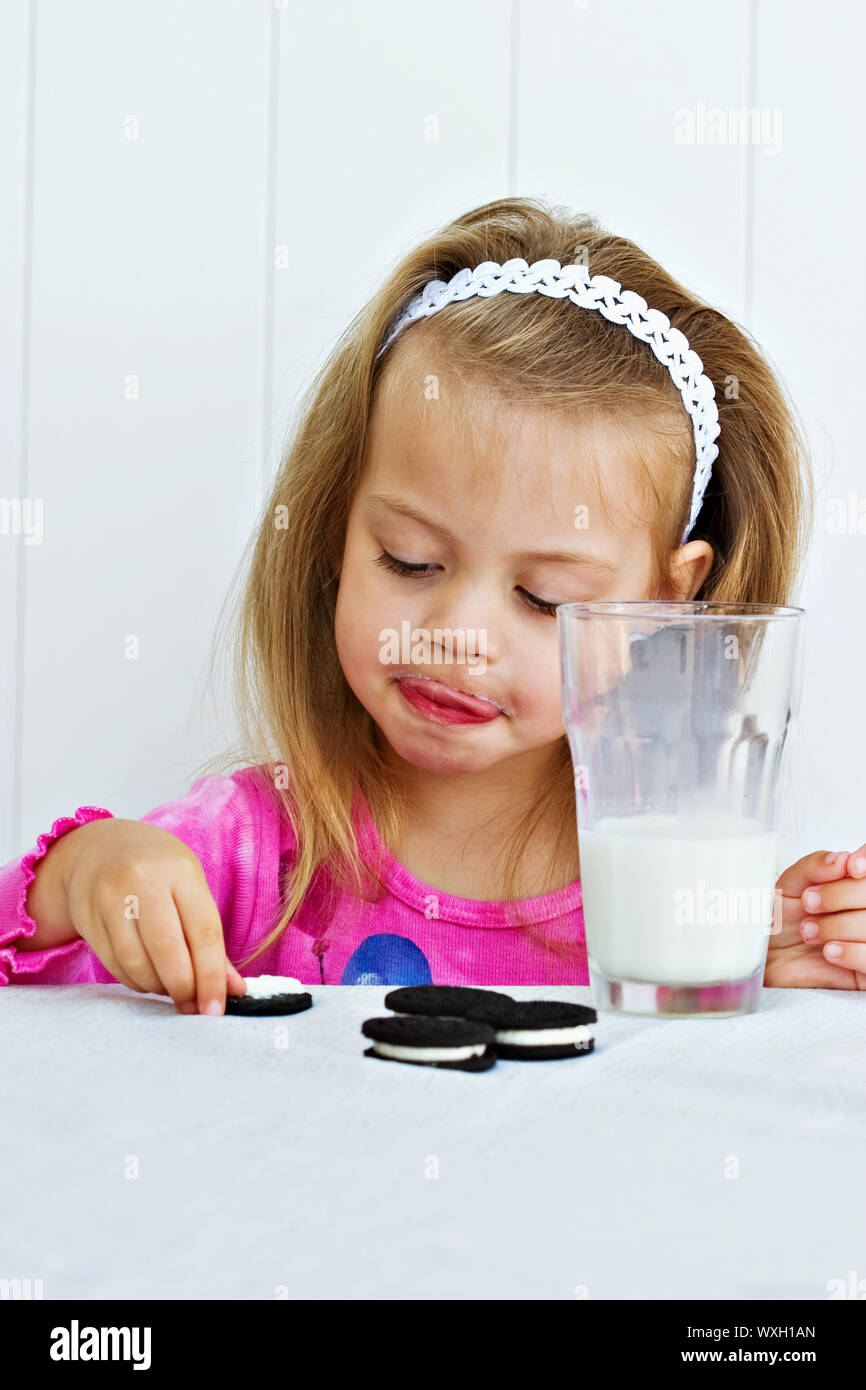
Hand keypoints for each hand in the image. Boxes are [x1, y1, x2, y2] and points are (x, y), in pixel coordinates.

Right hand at [57, 818, 247, 1013]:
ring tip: (170, 988)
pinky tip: (148, 978)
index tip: (216, 1008)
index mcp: (180, 871)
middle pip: (167, 949)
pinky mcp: (87, 916)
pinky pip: (114, 964)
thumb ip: (210, 940)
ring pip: (136, 962)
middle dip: (184, 987)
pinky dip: (136, 981)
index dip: (212, 977)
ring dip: (158, 987)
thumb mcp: (192, 890)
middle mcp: (143, 880)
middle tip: (192, 1006)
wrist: (101, 848)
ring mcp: (109, 898)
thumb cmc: (159, 871)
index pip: (203, 932)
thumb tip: (232, 990)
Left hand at [764, 846, 865, 988]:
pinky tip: (829, 951)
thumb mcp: (791, 885)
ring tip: (809, 931)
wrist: (770, 957)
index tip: (852, 868)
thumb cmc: (783, 918)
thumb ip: (814, 866)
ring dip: (838, 927)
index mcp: (855, 881)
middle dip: (841, 896)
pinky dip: (851, 953)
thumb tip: (841, 859)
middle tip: (809, 903)